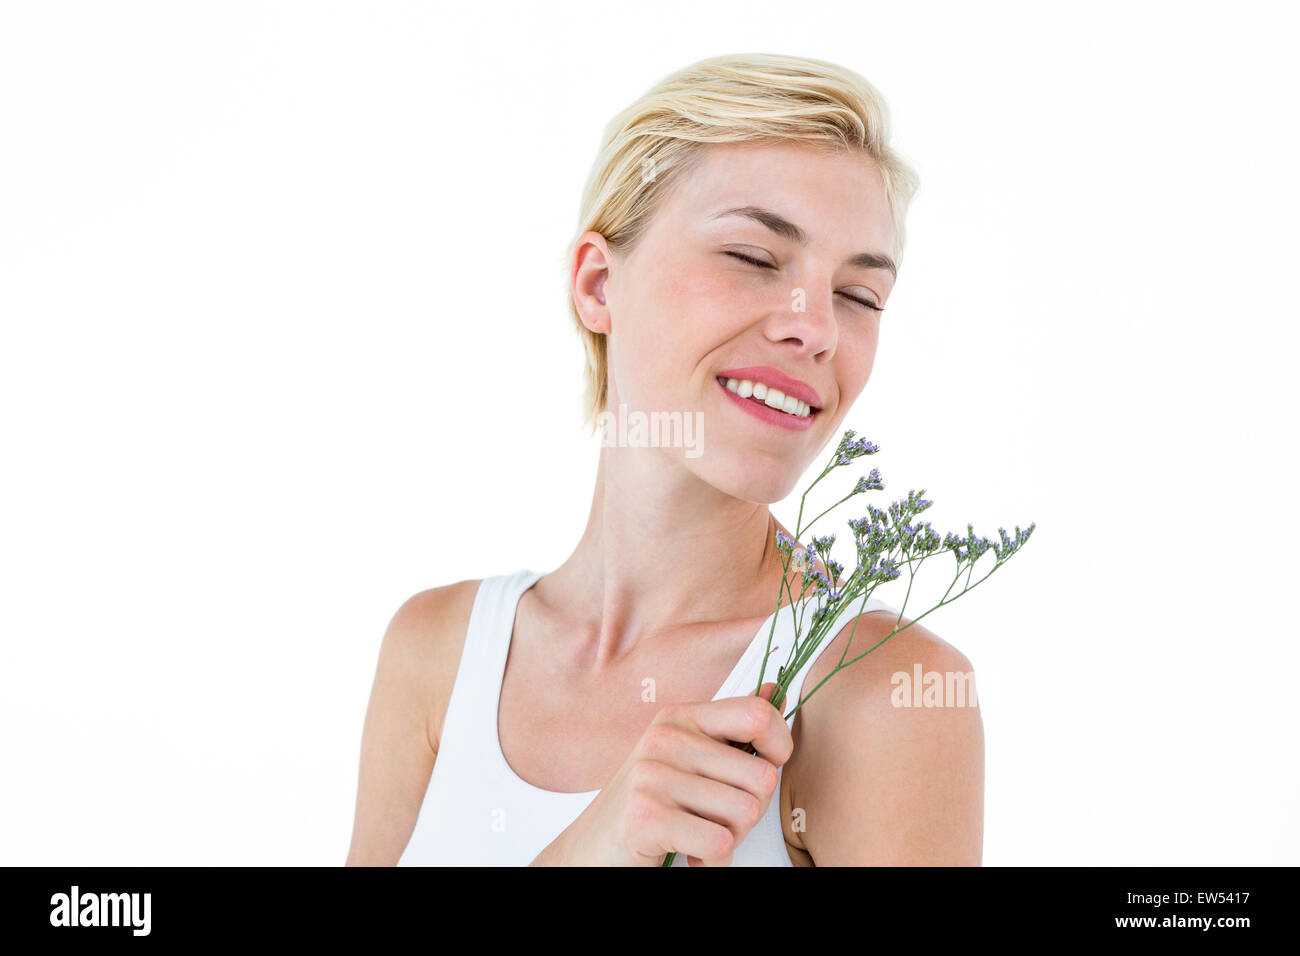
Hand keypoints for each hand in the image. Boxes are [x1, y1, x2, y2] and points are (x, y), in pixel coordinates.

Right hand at [529, 682, 792, 865]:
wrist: (592, 849)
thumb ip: (730, 728)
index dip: (781, 745)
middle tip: (716, 819)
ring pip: (745, 813)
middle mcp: (665, 739)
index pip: (758, 714)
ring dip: (731, 839)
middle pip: (761, 776)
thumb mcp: (687, 758)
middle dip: (751, 811)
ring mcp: (652, 776)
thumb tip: (774, 690)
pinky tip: (689, 854)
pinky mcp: (645, 817)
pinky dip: (713, 861)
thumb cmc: (650, 805)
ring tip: (698, 836)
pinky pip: (719, 843)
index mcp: (679, 718)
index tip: (768, 767)